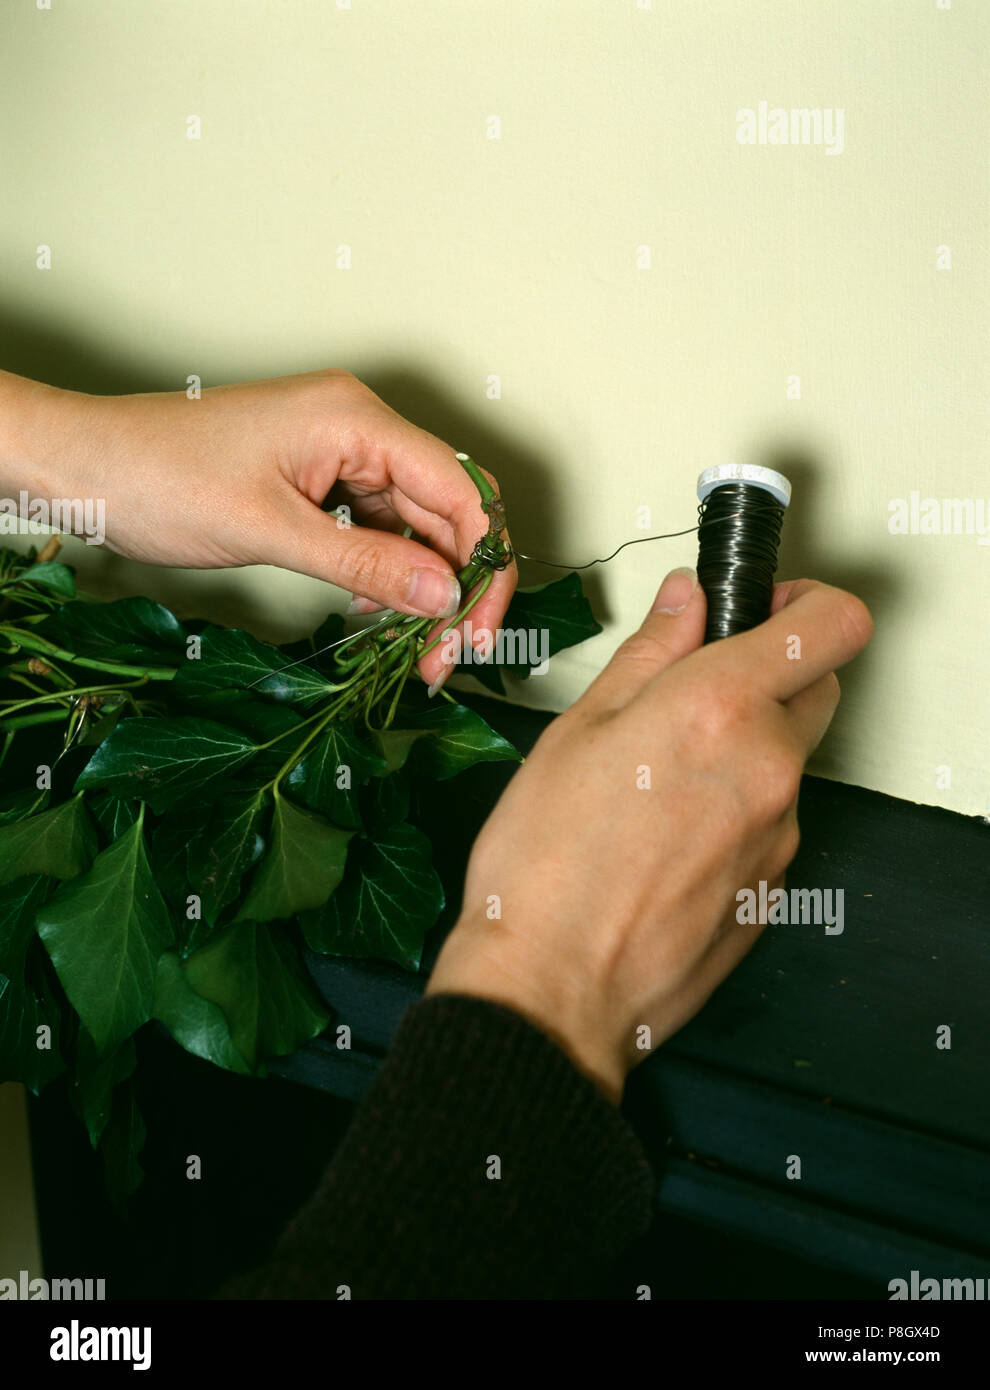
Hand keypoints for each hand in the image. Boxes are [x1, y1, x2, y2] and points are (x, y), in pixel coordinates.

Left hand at [0, 368, 516, 687]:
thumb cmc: (158, 476)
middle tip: (446, 655)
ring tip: (412, 647)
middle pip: (444, 509)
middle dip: (454, 585)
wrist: (85, 466)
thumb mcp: (270, 531)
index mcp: (355, 418)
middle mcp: (357, 427)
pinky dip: (383, 572)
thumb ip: (365, 563)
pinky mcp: (317, 478)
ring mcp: (338, 452)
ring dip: (420, 586)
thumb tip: (442, 594)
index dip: (481, 562)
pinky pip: (376, 527)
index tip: (476, 627)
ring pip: (413, 525)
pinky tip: (372, 611)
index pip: (458, 489)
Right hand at [426, 568, 873, 1103]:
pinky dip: (739, 811)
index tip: (766, 608)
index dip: (809, 602)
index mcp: (719, 709)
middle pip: (822, 686)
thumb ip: (649, 654)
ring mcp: (781, 833)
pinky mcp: (774, 886)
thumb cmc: (544, 863)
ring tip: (661, 782)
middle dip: (776, 671)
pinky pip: (774, 822)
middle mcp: (769, 768)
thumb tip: (687, 601)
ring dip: (749, 748)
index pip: (832, 625)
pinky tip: (669, 837)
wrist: (554, 988)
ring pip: (790, 760)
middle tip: (701, 689)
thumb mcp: (578, 730)